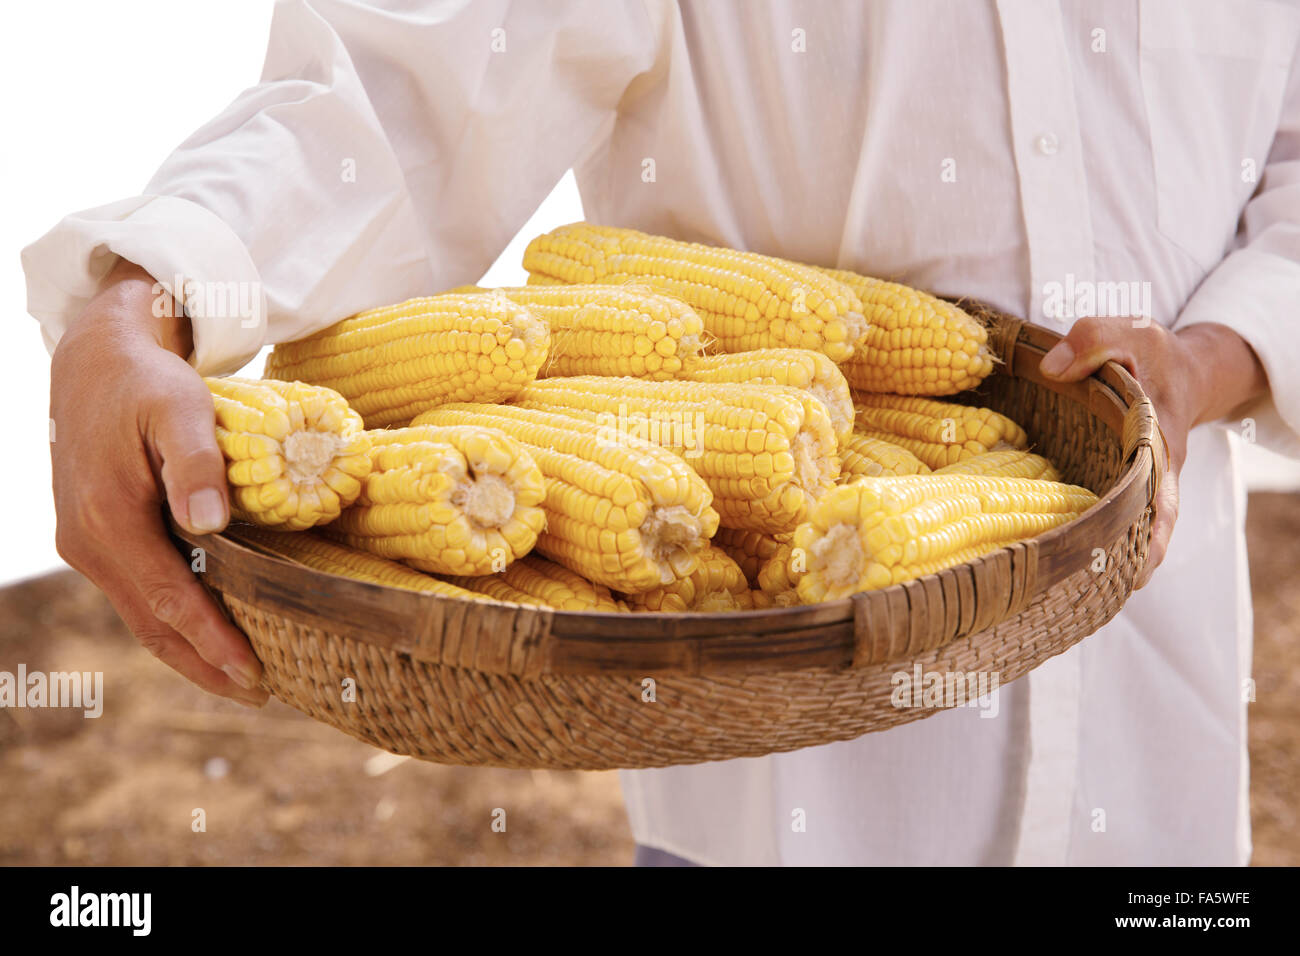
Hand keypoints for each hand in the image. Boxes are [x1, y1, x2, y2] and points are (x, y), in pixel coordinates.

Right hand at [50, 259, 267, 705]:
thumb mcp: (179, 406)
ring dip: (190, 651)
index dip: (213, 641)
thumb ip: (195, 463)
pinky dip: (174, 621)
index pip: (169, 599)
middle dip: (205, 665)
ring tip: (241, 678)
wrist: (95, 359)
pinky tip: (209, 633)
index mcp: (109, 519)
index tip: (253, 673)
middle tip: (261, 694)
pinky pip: (139, 593)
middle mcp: (89, 544)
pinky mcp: (96, 540)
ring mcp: (87, 546)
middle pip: (152, 625)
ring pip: (143, 615)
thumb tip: (208, 523)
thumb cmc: (146, 381)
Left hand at [1039, 316, 1264, 587]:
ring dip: (1090, 557)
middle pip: (1135, 533)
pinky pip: (1094, 514)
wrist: (1169, 365)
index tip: (1137, 571)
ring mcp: (1128, 485)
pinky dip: (1077, 533)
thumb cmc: (1151, 354)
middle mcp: (1147, 478)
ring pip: (1112, 530)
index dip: (1150, 537)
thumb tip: (1052, 368)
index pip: (1161, 502)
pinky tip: (1044, 555)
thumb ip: (1095, 341)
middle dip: (1114, 564)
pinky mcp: (1107, 483)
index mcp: (1160, 448)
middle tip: (1079, 594)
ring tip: (1053, 589)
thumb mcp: (1130, 333)